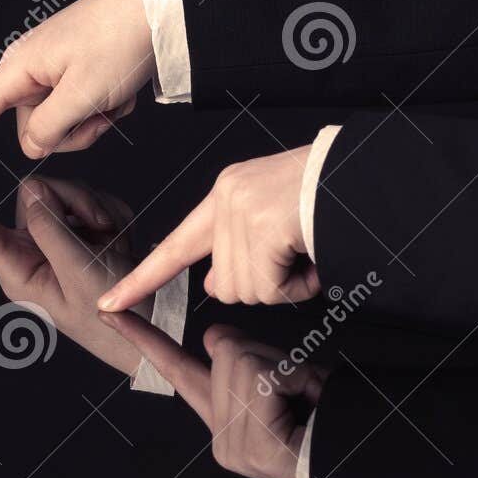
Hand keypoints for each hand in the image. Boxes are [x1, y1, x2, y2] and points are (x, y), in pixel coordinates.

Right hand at [0, 0, 153, 168]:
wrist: (159, 7)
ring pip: (62, 127)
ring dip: (92, 122)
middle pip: (32, 133)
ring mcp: (54, 72)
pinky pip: (83, 111)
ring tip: (116, 97)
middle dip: (69, 135)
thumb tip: (34, 145)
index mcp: (20, 69)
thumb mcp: (84, 94)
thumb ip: (50, 129)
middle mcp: (30, 70)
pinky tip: (123, 89)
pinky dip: (106, 108)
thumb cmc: (121, 41)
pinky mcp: (77, 74)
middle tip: (102, 112)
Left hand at [0, 170, 151, 374]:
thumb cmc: (112, 314)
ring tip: (114, 246)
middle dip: (71, 203)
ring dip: (98, 211)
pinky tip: (122, 243)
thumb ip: (51, 228)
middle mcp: (32, 250)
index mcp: (17, 268)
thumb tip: (33, 189)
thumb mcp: (78, 271)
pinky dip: (114, 215)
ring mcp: (59, 239)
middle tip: (100, 235)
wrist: (156, 322)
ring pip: (68, 191)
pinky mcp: (85, 230)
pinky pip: (95, 198)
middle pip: (35, 193)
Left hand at [99, 146, 317, 311]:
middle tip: (299, 258)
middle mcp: (227, 197)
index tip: (109, 303)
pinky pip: (271, 287)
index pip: (175, 246)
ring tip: (310, 253)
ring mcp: (243, 210)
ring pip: (247, 291)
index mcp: (227, 195)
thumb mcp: (274, 219)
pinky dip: (300, 285)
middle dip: (267, 285)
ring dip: (286, 286)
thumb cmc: (331, 198)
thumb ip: (238, 249)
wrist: (367, 173)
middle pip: (224, 286)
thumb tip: (211, 286)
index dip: (142, 280)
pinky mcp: (263, 224)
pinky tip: (314, 256)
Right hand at [100, 312, 326, 477]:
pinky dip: (297, 381)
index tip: (110, 313)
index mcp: (225, 423)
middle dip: (273, 357)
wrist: (364, 466)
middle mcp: (221, 440)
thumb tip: (210, 336)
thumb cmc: (334, 424)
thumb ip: (242, 359)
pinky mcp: (251, 447)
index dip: (143, 340)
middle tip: (304, 395)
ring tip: (308, 406)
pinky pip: (265, 378)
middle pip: (226, 351)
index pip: (176, 372)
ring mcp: (233, 447)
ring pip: (244, 360)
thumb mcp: (289, 380)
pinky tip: (307, 412)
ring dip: (289, 371)